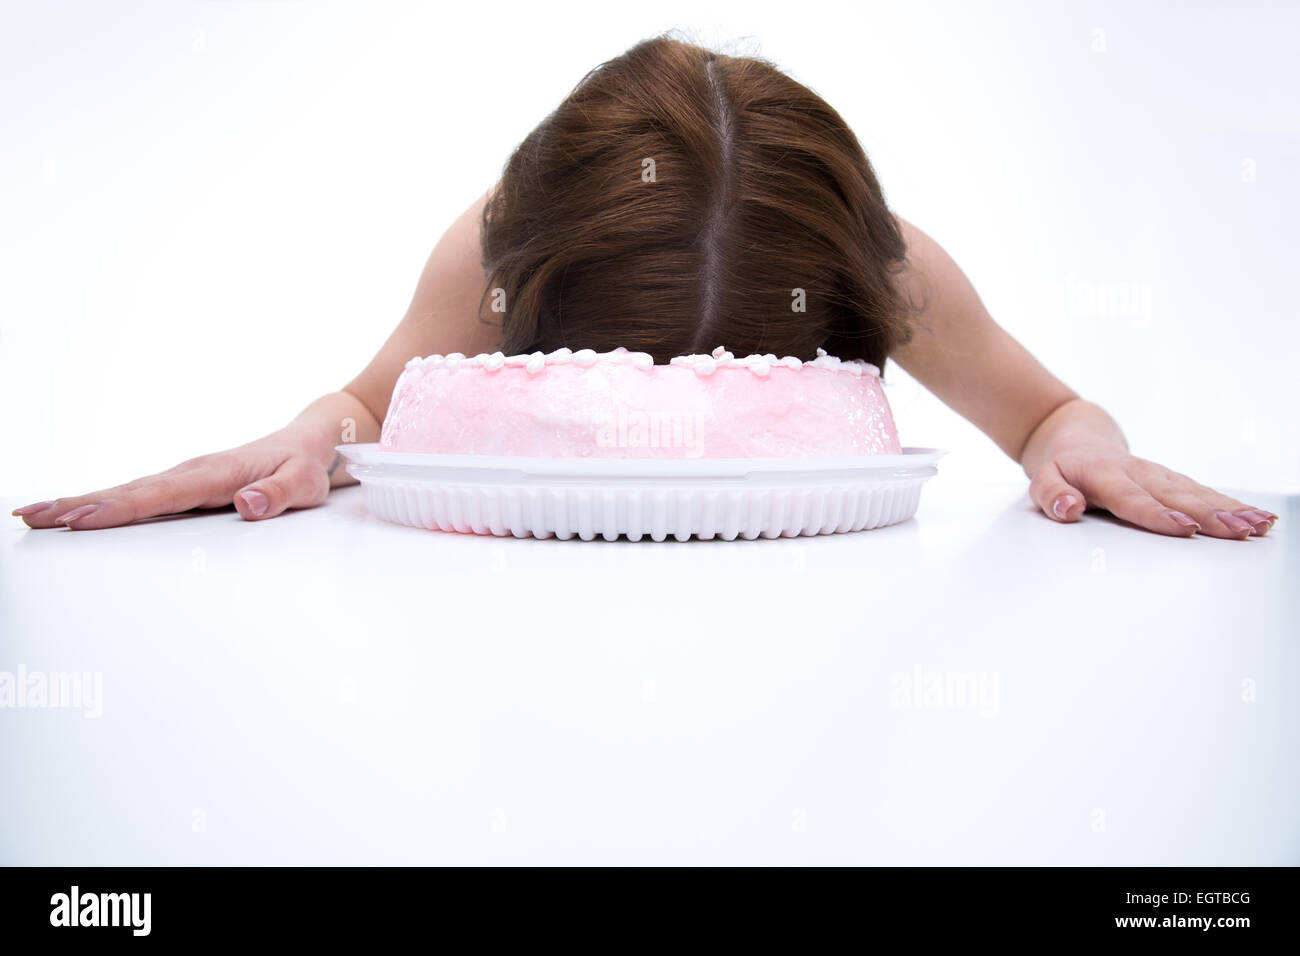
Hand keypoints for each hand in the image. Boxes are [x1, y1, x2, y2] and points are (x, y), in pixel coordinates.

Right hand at [11, 434, 336, 530]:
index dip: (121, 509)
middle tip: (33, 518)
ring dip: (79, 504)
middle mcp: (191, 472)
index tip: (82, 520)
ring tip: (33, 515)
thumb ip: (279, 494)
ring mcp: (183, 478)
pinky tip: (73, 514)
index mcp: (215, 474)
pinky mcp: (182, 485)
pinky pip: (136, 495)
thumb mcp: (305, 483)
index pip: (162, 495)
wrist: (307, 442)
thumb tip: (247, 504)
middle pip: (128, 492)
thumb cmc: (305, 465)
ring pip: (125, 492)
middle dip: (79, 505)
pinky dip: (101, 504)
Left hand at [1029, 443, 1277, 538]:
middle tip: (1237, 531)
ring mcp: (1160, 476)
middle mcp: (1139, 473)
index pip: (1133, 498)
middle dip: (1210, 515)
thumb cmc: (1063, 467)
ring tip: (1257, 526)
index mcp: (1106, 475)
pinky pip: (1205, 493)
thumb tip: (1069, 509)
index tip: (1184, 528)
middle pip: (1176, 497)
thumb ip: (1052, 495)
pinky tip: (1258, 519)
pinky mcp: (1173, 480)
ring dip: (1230, 511)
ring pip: (1198, 494)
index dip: (1158, 514)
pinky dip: (1232, 506)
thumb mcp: (1043, 480)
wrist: (1079, 438)